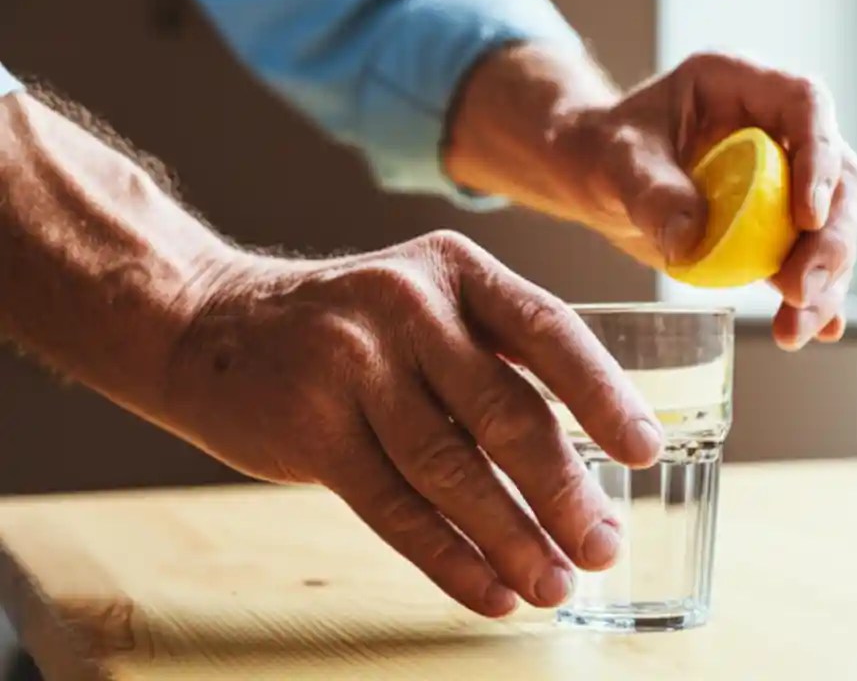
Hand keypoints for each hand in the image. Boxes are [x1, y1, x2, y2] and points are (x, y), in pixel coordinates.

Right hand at [163, 231, 662, 616]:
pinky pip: (394, 508)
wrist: (209, 323)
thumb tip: (585, 461)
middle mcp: (409, 307)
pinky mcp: (310, 427)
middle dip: (563, 490)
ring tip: (555, 583)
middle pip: (505, 412)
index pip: (550, 331)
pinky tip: (489, 589)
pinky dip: (449, 557)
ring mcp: (353, 365)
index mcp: (457, 270)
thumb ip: (493, 360)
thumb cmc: (347, 326)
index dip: (604, 395)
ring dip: (511, 538)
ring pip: (451, 470)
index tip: (644, 452)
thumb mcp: (425, 303)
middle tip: (604, 545)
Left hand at [558, 53, 856, 349]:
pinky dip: (817, 296)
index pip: (807, 104)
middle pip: (840, 174)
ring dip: (825, 280)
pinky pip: (808, 259)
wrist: (592, 174)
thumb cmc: (601, 148)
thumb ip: (652, 192)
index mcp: (743, 83)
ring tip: (793, 329)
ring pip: (834, 225)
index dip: (819, 159)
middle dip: (832, 238)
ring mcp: (784, 178)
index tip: (808, 218)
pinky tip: (818, 330)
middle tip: (801, 289)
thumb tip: (692, 241)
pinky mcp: (775, 225)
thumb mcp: (616, 162)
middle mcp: (777, 127)